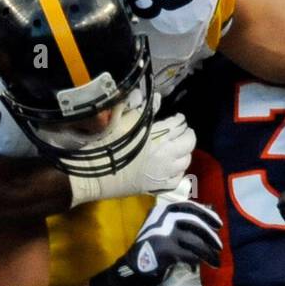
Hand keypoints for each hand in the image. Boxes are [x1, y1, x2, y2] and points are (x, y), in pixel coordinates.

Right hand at [68, 113, 194, 205]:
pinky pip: (178, 179)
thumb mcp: (122, 120)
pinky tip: (173, 168)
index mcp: (157, 135)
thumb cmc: (107, 144)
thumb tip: (157, 99)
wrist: (96, 173)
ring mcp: (163, 172)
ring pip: (186, 161)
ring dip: (184, 152)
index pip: (179, 124)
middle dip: (186, 134)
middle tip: (181, 132)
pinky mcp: (158, 187)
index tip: (177, 117)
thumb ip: (141, 108)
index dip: (179, 119)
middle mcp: (165, 154)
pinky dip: (178, 172)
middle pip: (188, 142)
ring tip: (177, 149)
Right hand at [89, 198, 221, 285]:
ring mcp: (163, 233)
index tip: (218, 224)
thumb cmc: (152, 249)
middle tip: (219, 246)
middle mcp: (162, 218)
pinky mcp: (165, 249)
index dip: (207, 214)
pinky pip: (189, 254)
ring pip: (194, 240)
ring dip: (208, 251)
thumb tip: (211, 210)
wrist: (132, 269)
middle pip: (194, 222)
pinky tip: (200, 265)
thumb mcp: (165, 228)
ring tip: (215, 260)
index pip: (189, 207)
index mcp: (162, 210)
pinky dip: (197, 260)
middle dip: (210, 235)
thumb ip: (184, 220)